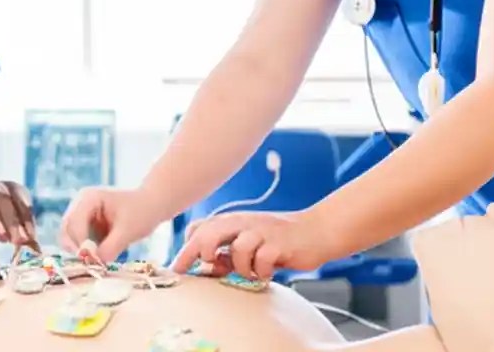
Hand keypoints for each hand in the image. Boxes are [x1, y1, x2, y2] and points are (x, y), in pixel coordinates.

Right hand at [0, 171, 36, 249]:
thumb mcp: (1, 212)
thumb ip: (17, 227)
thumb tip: (36, 249)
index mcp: (8, 187)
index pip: (21, 201)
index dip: (27, 219)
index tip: (31, 238)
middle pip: (5, 200)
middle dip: (13, 221)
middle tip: (19, 241)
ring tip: (3, 239)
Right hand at [58, 187, 160, 262]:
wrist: (152, 206)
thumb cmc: (142, 212)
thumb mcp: (128, 232)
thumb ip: (110, 247)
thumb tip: (95, 263)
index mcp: (88, 198)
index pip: (74, 223)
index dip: (81, 244)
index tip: (93, 261)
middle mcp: (79, 205)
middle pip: (67, 231)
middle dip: (77, 249)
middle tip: (92, 264)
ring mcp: (80, 215)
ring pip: (69, 239)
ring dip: (81, 252)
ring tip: (98, 261)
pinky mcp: (85, 227)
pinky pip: (78, 243)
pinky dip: (86, 252)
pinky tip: (100, 257)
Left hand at [170, 210, 336, 279]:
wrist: (316, 231)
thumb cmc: (277, 240)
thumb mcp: (247, 243)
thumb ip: (227, 253)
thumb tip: (207, 268)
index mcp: (231, 221)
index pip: (199, 229)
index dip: (186, 249)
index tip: (177, 269)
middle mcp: (242, 223)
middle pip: (209, 234)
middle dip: (199, 253)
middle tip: (206, 268)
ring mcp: (261, 231)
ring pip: (237, 249)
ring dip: (240, 267)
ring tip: (251, 272)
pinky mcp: (279, 243)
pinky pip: (262, 260)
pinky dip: (261, 271)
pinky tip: (266, 273)